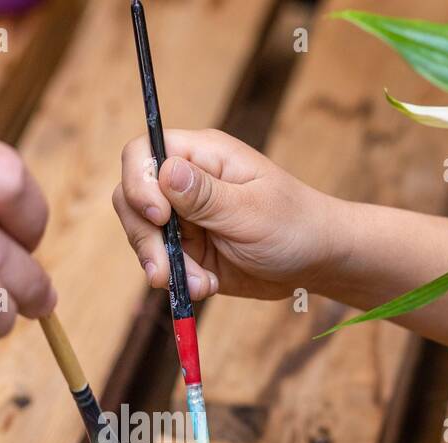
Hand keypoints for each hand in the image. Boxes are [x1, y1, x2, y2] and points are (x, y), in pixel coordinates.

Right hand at [113, 128, 341, 301]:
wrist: (315, 262)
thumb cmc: (295, 225)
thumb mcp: (251, 211)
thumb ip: (205, 194)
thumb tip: (165, 170)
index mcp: (203, 156)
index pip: (144, 152)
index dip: (138, 182)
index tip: (158, 216)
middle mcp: (185, 183)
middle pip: (132, 199)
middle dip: (145, 238)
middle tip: (165, 271)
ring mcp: (184, 217)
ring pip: (143, 236)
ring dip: (164, 266)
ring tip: (201, 285)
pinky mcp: (187, 249)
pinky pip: (162, 263)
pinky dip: (177, 280)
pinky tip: (206, 286)